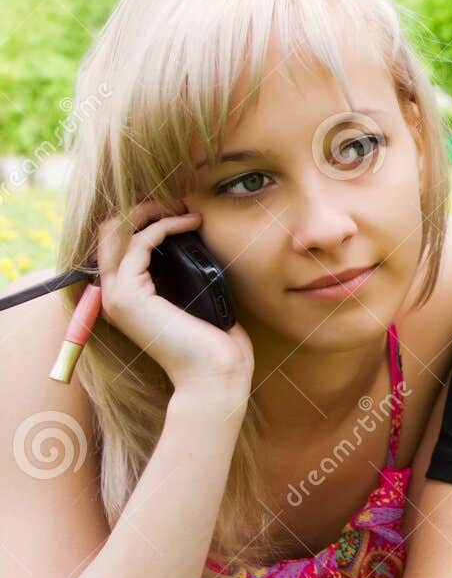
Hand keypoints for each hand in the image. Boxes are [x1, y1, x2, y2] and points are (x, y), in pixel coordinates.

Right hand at [95, 202, 253, 392]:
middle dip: (142, 208)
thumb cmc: (214, 342)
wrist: (215, 374)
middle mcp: (113, 294)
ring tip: (184, 209)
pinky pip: (138, 243)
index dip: (142, 218)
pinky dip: (164, 225)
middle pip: (109, 231)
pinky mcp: (129, 295)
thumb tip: (192, 243)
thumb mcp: (196, 298)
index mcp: (126, 295)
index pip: (116, 242)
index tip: (178, 210)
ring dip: (152, 211)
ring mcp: (117, 295)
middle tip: (177, 203)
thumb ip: (182, 274)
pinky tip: (189, 223)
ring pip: (116, 231)